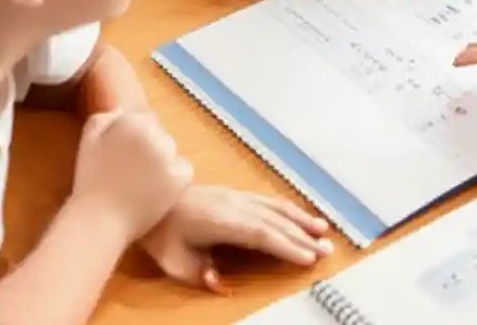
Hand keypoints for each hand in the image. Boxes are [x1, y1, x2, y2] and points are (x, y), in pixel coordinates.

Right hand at [71, 110, 192, 241]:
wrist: (100, 219)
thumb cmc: (90, 181)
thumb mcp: (89, 140)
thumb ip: (106, 119)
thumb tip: (123, 111)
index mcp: (132, 121)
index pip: (145, 119)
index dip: (134, 138)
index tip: (124, 156)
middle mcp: (154, 133)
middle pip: (160, 134)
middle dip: (150, 147)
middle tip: (132, 171)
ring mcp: (170, 154)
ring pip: (172, 150)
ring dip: (162, 161)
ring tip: (142, 181)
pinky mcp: (182, 175)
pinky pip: (183, 169)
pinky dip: (174, 178)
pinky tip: (155, 190)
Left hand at [140, 185, 332, 292]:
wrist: (150, 193)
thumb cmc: (161, 231)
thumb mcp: (174, 260)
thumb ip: (199, 273)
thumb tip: (220, 282)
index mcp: (223, 221)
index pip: (262, 235)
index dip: (287, 247)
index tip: (308, 258)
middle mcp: (235, 206)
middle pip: (275, 222)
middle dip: (303, 237)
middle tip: (326, 251)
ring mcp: (236, 197)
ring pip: (275, 208)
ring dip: (301, 220)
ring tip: (323, 231)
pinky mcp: (235, 194)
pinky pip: (268, 201)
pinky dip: (288, 209)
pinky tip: (299, 215)